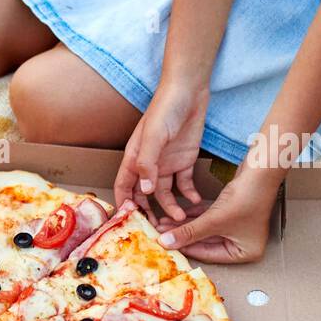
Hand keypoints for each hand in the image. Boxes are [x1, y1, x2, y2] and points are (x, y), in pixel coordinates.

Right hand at [115, 81, 210, 221]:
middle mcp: (149, 165)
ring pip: (166, 194)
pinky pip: (185, 184)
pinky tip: (195, 203)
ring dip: (172, 207)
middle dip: (149, 212)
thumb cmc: (164, 109)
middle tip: (157, 229)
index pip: (124, 187)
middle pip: (145, 195)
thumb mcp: (153, 136)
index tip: (129, 221)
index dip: (124, 204)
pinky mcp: (185, 161)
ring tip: (181, 219)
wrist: (189, 91)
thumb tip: (146, 191)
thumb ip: (147, 163)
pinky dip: (189, 195)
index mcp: (134, 159)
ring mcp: (167, 164)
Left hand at [155, 169, 280, 263]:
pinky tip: (175, 216)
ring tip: (162, 224)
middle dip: (181, 236)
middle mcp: (243, 242)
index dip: (185, 249)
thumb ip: (189, 233)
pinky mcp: (231, 212)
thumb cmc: (248, 196)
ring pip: (204, 229)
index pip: (208, 255)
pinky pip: (208, 218)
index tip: (164, 247)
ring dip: (184, 226)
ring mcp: (237, 227)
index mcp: (246, 253)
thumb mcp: (214, 220)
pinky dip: (193, 216)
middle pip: (205, 242)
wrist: (263, 168)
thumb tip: (165, 243)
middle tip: (159, 234)